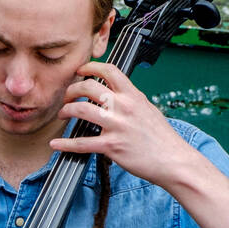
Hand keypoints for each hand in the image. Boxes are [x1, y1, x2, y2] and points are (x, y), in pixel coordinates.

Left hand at [50, 61, 195, 190]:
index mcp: (133, 95)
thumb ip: (131, 101)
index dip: (90, 67)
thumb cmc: (162, 138)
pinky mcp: (111, 146)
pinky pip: (82, 143)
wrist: (173, 160)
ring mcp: (117, 126)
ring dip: (67, 111)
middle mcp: (124, 107)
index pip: (109, 71)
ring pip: (81, 110)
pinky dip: (65, 144)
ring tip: (63, 115)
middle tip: (67, 96)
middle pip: (89, 87)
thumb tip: (118, 96)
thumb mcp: (148, 110)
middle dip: (72, 90)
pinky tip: (56, 145)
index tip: (80, 70)